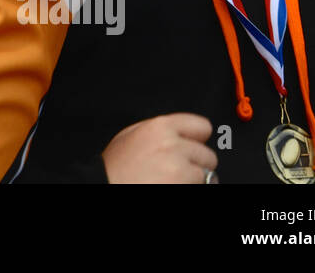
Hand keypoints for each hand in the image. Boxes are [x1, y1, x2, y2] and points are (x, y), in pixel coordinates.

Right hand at [100, 113, 217, 183]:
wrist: (106, 185)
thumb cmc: (114, 168)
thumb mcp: (130, 136)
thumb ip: (157, 131)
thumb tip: (181, 134)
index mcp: (159, 127)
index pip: (202, 126)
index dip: (197, 140)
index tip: (192, 148)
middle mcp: (172, 144)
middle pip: (208, 155)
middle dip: (196, 164)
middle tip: (177, 171)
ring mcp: (179, 168)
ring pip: (207, 175)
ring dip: (195, 180)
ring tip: (172, 181)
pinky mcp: (183, 184)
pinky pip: (202, 187)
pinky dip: (191, 188)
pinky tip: (172, 187)